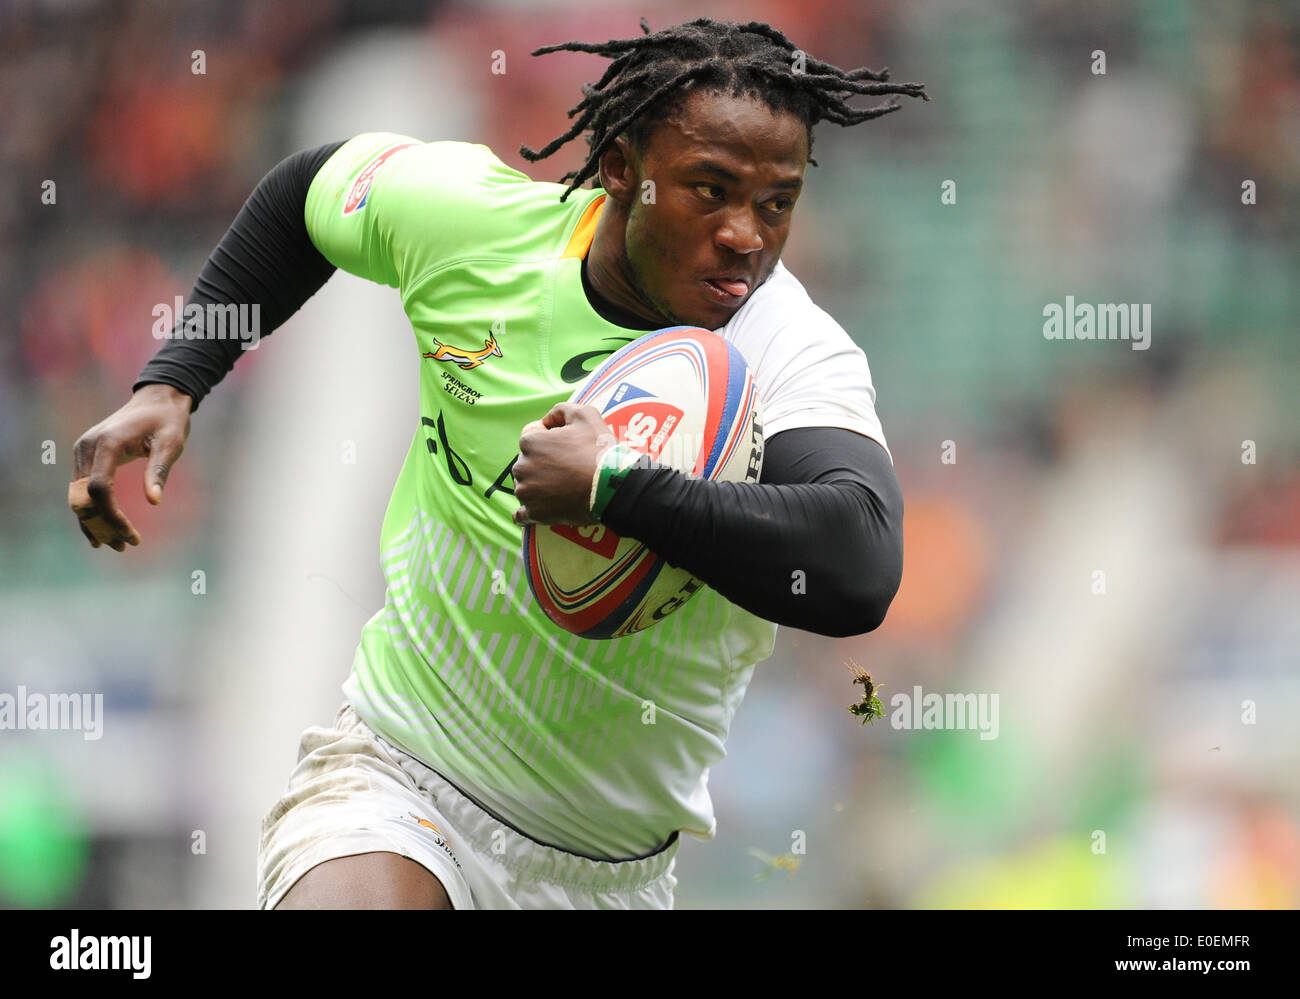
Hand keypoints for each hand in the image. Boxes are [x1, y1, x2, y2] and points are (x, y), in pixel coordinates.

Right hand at [69, 383, 192, 550]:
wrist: (157, 399)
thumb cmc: (168, 421)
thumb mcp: (171, 443)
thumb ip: (159, 470)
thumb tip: (154, 501)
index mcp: (108, 443)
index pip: (100, 489)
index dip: (112, 516)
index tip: (131, 535)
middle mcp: (88, 447)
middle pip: (84, 497)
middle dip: (102, 525)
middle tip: (124, 547)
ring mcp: (83, 451)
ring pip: (78, 496)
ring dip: (94, 522)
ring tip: (116, 545)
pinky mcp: (85, 455)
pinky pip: (82, 489)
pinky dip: (91, 510)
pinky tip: (102, 531)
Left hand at [512, 402, 614, 526]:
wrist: (612, 487)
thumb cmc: (598, 449)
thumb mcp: (585, 414)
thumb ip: (561, 409)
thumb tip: (548, 420)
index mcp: (530, 441)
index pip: (532, 435)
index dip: (550, 437)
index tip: (567, 446)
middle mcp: (521, 466)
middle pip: (528, 461)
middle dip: (543, 462)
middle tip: (568, 467)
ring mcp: (526, 492)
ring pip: (527, 485)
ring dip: (539, 485)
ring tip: (563, 486)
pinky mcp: (534, 514)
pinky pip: (522, 514)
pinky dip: (529, 511)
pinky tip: (539, 508)